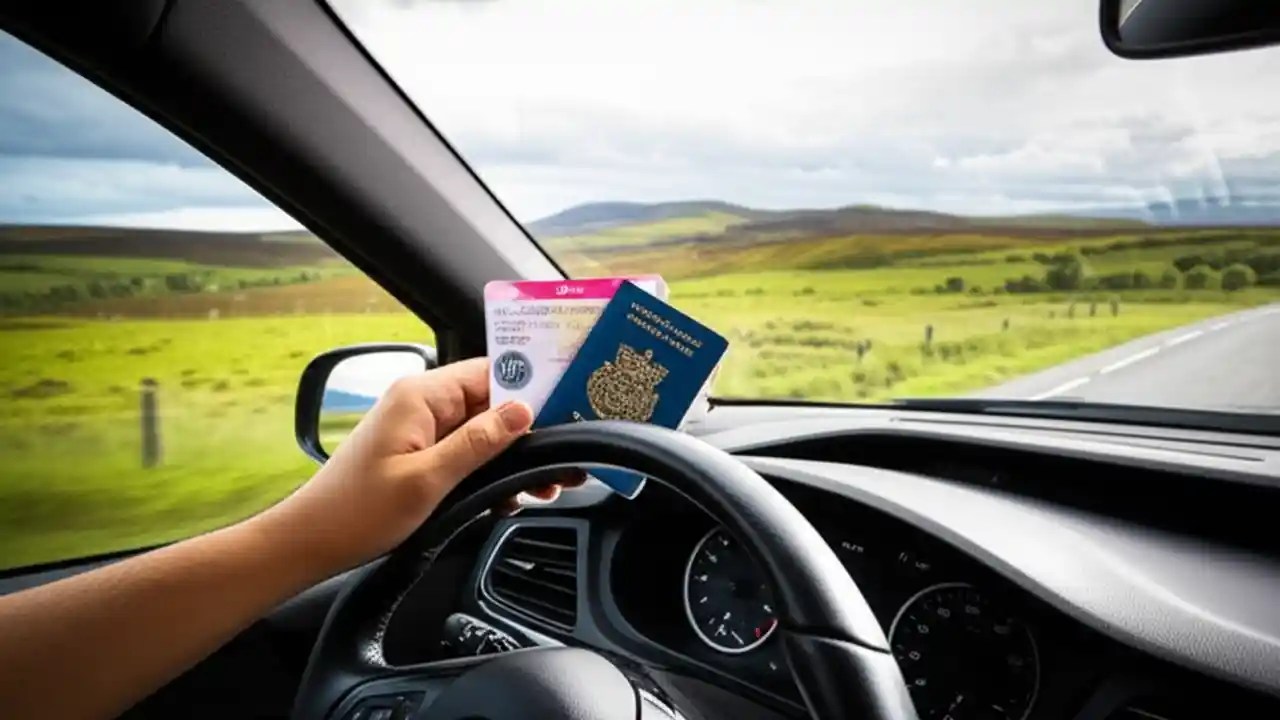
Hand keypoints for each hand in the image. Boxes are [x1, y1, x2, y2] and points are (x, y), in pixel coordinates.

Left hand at [260, 358, 539, 575]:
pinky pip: (466, 451)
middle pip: (492, 402)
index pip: (491, 373)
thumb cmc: (356, 511)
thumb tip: (522, 412)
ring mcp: (420, 427)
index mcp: (421, 395)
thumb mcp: (427, 478)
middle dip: (529, 431)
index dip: (532, 389)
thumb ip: (479, 442)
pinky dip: (489, 471)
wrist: (310, 541)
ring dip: (512, 457)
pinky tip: (508, 497)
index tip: (567, 408)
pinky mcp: (419, 452)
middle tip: (561, 463)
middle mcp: (421, 403)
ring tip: (543, 487)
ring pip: (483, 430)